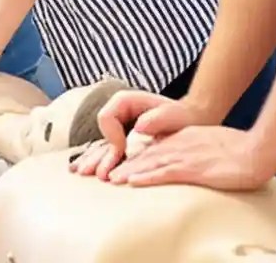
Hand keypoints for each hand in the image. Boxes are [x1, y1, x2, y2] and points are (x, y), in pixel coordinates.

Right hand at [68, 91, 202, 179]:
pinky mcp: (122, 139)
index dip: (112, 136)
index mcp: (125, 101)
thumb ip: (157, 118)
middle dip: (97, 153)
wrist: (191, 122)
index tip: (122, 151)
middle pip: (101, 132)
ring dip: (94, 159)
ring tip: (84, 173)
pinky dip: (98, 160)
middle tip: (96, 172)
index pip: (107, 118)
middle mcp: (118, 112)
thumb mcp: (173, 114)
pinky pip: (106, 149)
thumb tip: (140, 126)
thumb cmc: (183, 116)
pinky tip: (85, 170)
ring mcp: (119, 126)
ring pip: (101, 142)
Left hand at [100, 125, 274, 190]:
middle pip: (147, 154)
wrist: (256, 150)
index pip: (154, 147)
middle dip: (126, 164)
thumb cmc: (239, 148)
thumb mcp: (210, 142)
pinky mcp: (193, 168)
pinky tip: (134, 180)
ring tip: (112, 179)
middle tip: (107, 173)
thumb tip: (189, 157)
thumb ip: (195, 146)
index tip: (121, 163)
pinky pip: (165, 172)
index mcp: (184, 137)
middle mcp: (180, 143)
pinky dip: (147, 176)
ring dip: (130, 171)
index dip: (136, 156)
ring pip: (150, 163)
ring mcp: (186, 155)